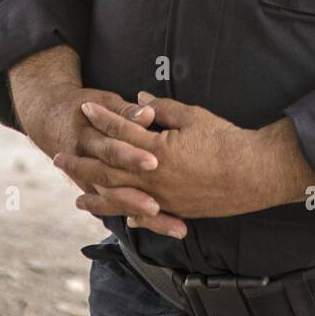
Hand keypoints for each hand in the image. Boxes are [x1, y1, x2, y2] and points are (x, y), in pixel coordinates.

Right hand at [18, 81, 188, 240]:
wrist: (52, 119)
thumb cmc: (87, 107)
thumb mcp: (104, 102)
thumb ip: (126, 111)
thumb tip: (147, 114)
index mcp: (89, 138)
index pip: (112, 150)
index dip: (131, 156)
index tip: (154, 163)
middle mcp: (87, 164)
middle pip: (113, 185)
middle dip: (136, 198)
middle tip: (158, 207)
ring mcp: (90, 182)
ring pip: (117, 204)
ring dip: (147, 217)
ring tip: (175, 227)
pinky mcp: (97, 192)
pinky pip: (119, 210)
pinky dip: (139, 219)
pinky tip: (163, 227)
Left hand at [55, 95, 263, 230]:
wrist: (255, 172)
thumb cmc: (227, 140)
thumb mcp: (194, 116)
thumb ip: (165, 108)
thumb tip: (141, 100)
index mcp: (157, 148)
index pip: (122, 130)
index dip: (102, 117)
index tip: (85, 108)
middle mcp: (155, 175)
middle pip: (109, 168)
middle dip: (82, 163)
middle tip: (58, 159)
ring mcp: (164, 196)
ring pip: (121, 198)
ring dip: (96, 198)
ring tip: (77, 198)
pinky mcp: (177, 208)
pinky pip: (146, 214)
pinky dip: (129, 214)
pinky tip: (118, 215)